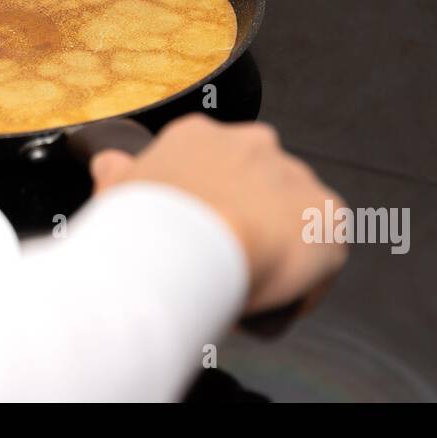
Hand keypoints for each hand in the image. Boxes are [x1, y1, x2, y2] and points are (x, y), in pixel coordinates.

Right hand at [90, 114, 347, 314]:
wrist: (189, 246)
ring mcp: (295, 176)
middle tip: (220, 261)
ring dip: (276, 246)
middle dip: (243, 220)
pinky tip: (277, 301)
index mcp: (201, 136)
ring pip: (290, 218)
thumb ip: (117, 172)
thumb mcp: (117, 190)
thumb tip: (107, 162)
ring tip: (248, 285)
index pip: (210, 167)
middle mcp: (254, 144)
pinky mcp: (328, 214)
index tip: (194, 235)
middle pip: (254, 188)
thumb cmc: (145, 223)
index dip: (202, 205)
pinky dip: (306, 280)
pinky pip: (322, 253)